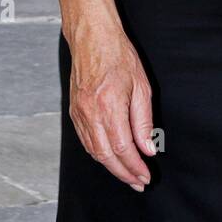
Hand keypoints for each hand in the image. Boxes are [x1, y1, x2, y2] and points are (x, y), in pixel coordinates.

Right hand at [68, 24, 155, 190]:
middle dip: (124, 173)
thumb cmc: (118, 56)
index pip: (123, 149)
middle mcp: (90, 114)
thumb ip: (144, 121)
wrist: (92, 38)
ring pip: (94, 151)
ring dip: (111, 167)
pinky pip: (85, 141)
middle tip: (138, 183)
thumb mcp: (141, 86)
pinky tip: (110, 157)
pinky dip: (99, 153)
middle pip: (106, 156)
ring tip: (127, 174)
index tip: (145, 176)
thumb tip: (148, 148)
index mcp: (109, 107)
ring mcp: (79, 114)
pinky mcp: (73, 111)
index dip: (135, 167)